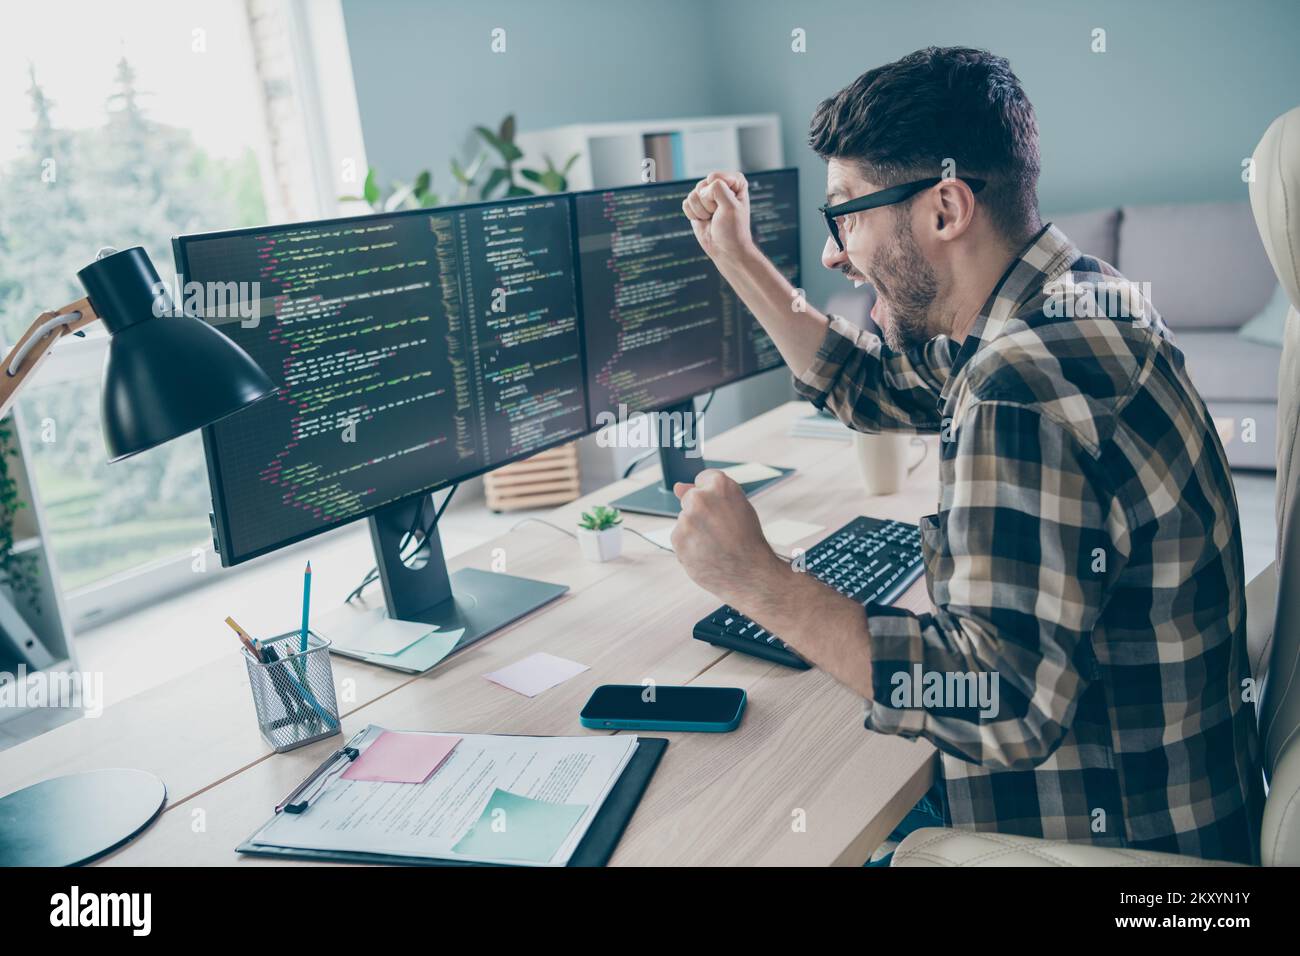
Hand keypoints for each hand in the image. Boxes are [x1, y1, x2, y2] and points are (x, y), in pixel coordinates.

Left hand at [671, 469, 785, 607]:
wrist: (750, 574)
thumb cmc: (748, 540)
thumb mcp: (738, 508)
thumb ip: (709, 494)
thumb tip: (676, 486)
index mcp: (720, 485)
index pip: (702, 479)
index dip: (713, 497)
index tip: (721, 509)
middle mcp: (700, 498)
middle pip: (690, 499)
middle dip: (700, 513)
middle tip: (720, 531)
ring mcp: (687, 519)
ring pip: (684, 521)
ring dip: (694, 531)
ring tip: (716, 545)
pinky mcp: (677, 539)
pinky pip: (679, 539)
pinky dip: (689, 547)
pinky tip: (707, 554)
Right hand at [681, 171, 755, 264]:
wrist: (726, 250)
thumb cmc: (733, 229)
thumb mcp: (731, 206)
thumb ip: (718, 189)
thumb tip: (701, 189)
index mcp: (735, 181)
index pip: (714, 177)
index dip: (718, 194)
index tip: (728, 206)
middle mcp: (720, 185)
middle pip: (702, 186)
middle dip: (708, 204)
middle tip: (718, 215)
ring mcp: (707, 195)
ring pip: (692, 195)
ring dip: (701, 211)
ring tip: (712, 218)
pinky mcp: (696, 205)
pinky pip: (686, 203)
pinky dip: (693, 215)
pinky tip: (704, 221)